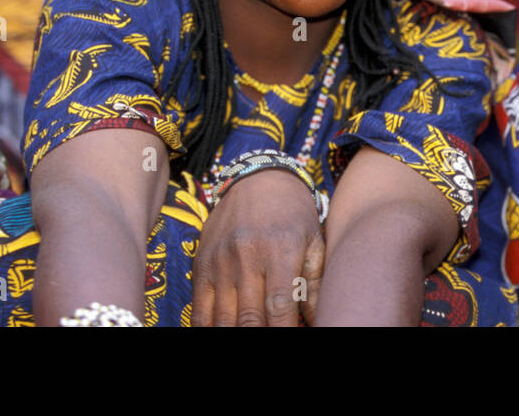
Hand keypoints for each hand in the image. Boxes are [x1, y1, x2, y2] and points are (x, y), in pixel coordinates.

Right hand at [191, 168, 324, 326]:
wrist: (257, 178)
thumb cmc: (293, 214)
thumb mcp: (314, 241)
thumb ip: (316, 284)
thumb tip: (320, 321)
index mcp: (280, 250)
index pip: (280, 306)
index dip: (283, 330)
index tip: (291, 339)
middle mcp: (247, 256)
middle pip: (250, 317)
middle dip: (259, 335)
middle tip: (269, 340)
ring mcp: (220, 261)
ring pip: (223, 318)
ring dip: (234, 334)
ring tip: (247, 337)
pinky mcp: (202, 264)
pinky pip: (198, 309)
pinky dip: (208, 327)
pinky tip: (220, 332)